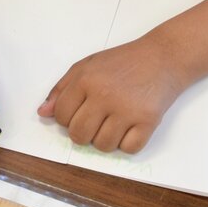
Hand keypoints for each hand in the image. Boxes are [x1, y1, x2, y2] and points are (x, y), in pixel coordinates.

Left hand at [38, 35, 187, 153]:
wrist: (163, 57)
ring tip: (115, 122)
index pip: (61, 116)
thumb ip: (62, 89)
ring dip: (107, 139)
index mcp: (86, 79)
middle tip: (97, 121)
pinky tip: (131, 127)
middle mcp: (104, 95)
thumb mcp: (87, 65)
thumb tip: (43, 113)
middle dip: (84, 133)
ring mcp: (127, 109)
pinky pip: (129, 149)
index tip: (80, 112)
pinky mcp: (148, 121)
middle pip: (79, 135)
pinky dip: (128, 143)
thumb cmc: (123, 61)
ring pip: (103, 146)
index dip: (67, 119)